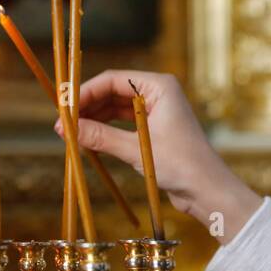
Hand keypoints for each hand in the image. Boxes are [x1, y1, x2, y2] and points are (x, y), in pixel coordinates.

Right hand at [55, 70, 261, 241]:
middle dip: (87, 108)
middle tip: (62, 126)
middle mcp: (158, 93)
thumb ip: (100, 136)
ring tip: (71, 135)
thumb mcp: (135, 150)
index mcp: (159, 86)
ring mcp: (156, 110)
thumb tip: (68, 129)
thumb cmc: (181, 165)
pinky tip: (89, 141)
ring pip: (115, 108)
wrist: (208, 190)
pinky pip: (122, 123)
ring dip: (94, 120)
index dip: (85, 93)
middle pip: (112, 92)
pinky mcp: (153, 128)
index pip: (113, 80)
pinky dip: (106, 131)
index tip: (63, 109)